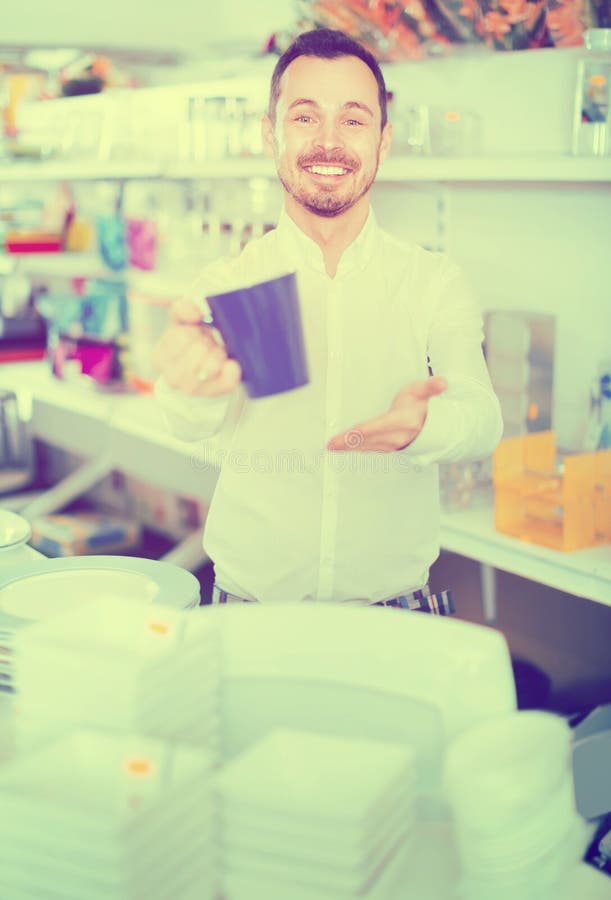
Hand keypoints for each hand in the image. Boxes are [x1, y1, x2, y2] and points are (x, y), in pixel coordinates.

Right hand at [153, 298, 241, 396]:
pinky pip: (227, 381)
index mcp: (159, 358)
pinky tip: (230, 364)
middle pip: (198, 350)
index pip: (181, 337)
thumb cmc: (189, 344)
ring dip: (218, 353)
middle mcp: (172, 377)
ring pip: (212, 365)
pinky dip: (232, 370)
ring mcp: (192, 389)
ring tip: (216, 351)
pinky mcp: (213, 394)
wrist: (198, 372)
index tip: (196, 332)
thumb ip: (182, 309)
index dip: (194, 331)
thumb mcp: (181, 323)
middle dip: (207, 341)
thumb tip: (195, 312)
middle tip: (209, 342)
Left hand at [327, 376, 446, 451]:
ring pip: (366, 446)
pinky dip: (354, 448)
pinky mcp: (385, 447)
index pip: (376, 428)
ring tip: (333, 446)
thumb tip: (443, 382)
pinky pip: (367, 448)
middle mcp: (395, 436)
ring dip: (349, 447)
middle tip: (331, 445)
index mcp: (401, 421)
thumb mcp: (423, 391)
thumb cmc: (420, 405)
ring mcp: (390, 444)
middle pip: (367, 440)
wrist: (429, 426)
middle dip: (348, 443)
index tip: (345, 435)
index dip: (358, 433)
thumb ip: (431, 387)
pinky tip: (343, 448)